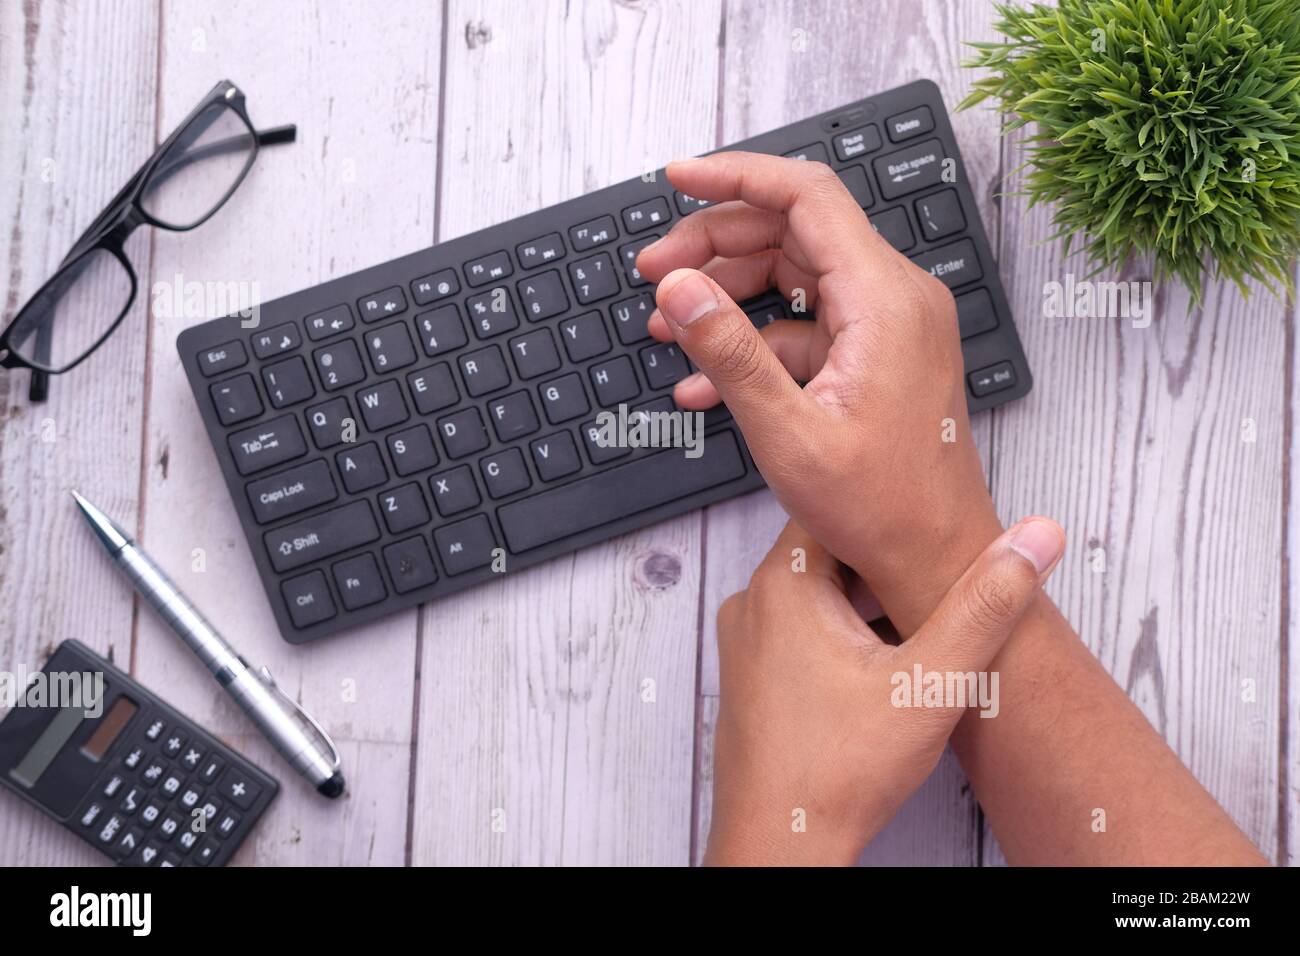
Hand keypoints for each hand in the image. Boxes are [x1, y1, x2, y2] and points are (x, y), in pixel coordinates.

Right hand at [637, 153, 1002, 631]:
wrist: (932, 556)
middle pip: (793, 231)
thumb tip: (676, 290)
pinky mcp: (876, 352)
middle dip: (715, 244)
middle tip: (654, 273)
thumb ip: (728, 352)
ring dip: (727, 295)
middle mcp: (895, 298)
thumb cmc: (881, 507)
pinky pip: (806, 324)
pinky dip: (754, 341)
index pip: (806, 196)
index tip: (679, 178)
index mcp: (884, 301)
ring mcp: (888, 325)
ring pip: (794, 275)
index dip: (736, 177)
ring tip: (667, 327)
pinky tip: (703, 380)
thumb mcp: (787, 432)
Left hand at [705, 516, 1063, 865]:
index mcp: (784, 583)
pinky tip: (881, 664)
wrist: (782, 844)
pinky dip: (839, 633)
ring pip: (816, 593)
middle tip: (936, 581)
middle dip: (886, 564)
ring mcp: (747, 641)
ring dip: (864, 603)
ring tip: (916, 627)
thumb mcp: (932, 682)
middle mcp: (753, 603)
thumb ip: (985, 606)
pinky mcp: (752, 676)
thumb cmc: (836, 772)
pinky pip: (799, 628)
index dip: (890, 512)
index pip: (838, 508)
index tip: (931, 524)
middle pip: (830, 552)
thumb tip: (1032, 542)